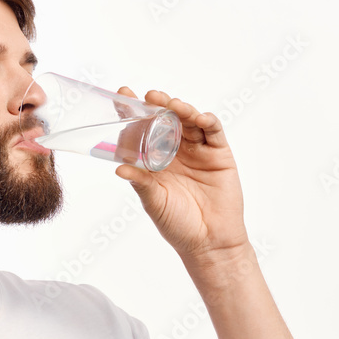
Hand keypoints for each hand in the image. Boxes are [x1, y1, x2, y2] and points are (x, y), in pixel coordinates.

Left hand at [114, 88, 247, 263]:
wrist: (209, 242)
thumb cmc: (177, 224)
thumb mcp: (153, 201)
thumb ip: (141, 183)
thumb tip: (119, 168)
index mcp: (156, 160)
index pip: (142, 130)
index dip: (133, 112)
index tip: (121, 95)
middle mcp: (176, 151)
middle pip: (166, 119)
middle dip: (157, 104)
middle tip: (147, 96)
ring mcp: (198, 151)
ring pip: (189, 121)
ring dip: (180, 108)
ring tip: (170, 104)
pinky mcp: (219, 154)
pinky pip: (213, 132)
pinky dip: (206, 120)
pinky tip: (197, 117)